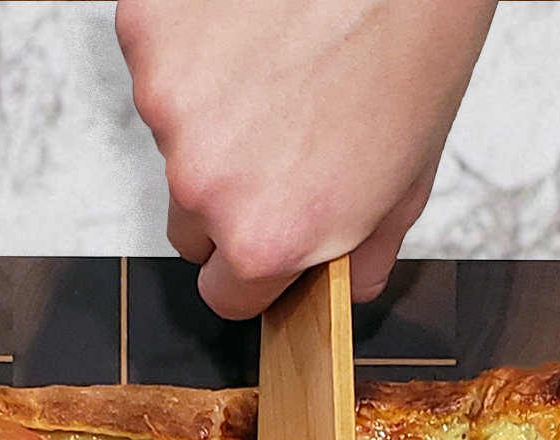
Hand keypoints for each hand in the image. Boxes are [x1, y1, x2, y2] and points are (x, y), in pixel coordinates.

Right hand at [115, 0, 497, 318]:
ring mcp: (165, 103)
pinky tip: (250, 26)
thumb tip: (343, 285)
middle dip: (228, 192)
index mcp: (265, 237)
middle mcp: (203, 183)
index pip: (222, 293)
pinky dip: (192, 49)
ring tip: (278, 65)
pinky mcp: (146, 33)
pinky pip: (157, 61)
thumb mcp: (408, 179)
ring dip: (212, 113)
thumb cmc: (413, 52)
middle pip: (187, 222)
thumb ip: (363, 250)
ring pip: (173, 136)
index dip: (250, 267)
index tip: (267, 235)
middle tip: (283, 136)